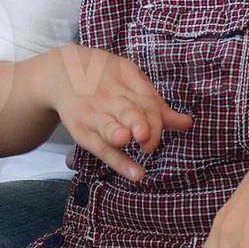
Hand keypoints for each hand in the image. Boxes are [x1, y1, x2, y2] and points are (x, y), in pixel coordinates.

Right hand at [36, 45, 191, 183]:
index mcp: (125, 79)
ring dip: (117, 134)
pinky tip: (135, 174)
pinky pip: (102, 149)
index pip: (146, 99)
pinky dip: (118, 162)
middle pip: (127, 110)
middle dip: (137, 122)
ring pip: (108, 127)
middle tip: (145, 135)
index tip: (173, 129)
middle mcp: (109, 97)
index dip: (157, 117)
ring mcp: (94, 115)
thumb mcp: (129, 80)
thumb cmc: (104, 78)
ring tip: (127, 140)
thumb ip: (156, 104)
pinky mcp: (83, 132)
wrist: (61, 73)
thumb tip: (187, 123)